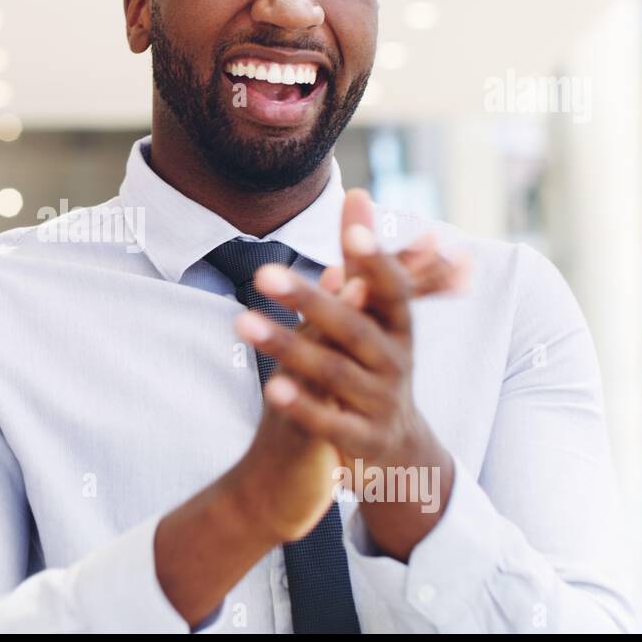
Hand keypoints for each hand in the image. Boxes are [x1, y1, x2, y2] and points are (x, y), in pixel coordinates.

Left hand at [234, 190, 461, 558]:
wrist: (398, 450)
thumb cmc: (377, 362)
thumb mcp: (377, 314)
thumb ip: (362, 259)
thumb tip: (355, 192)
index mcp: (399, 327)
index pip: (393, 290)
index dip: (376, 262)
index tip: (351, 233)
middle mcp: (396, 363)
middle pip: (353, 329)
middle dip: (310, 300)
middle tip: (262, 273)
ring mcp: (381, 404)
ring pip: (334, 374)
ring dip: (288, 347)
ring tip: (243, 323)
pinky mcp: (362, 441)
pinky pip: (330, 423)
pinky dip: (302, 404)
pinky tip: (270, 386)